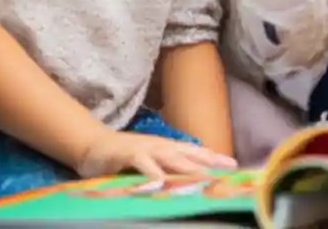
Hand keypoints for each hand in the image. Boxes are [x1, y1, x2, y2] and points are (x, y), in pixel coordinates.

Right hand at [76, 128, 236, 178]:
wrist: (93, 145)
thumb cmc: (125, 157)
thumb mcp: (150, 162)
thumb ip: (168, 169)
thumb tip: (189, 180)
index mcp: (168, 148)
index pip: (196, 152)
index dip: (214, 158)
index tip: (234, 166)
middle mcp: (162, 146)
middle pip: (190, 155)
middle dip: (209, 163)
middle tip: (227, 173)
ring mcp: (146, 149)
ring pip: (172, 158)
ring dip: (188, 168)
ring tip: (205, 178)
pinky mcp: (129, 155)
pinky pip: (144, 164)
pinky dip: (153, 173)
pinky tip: (162, 182)